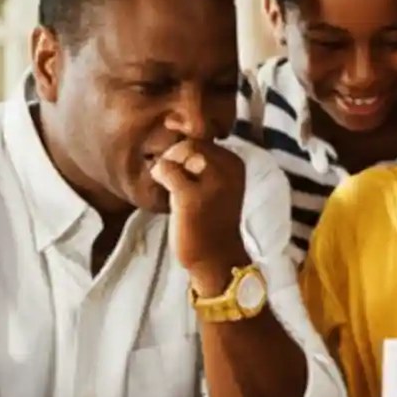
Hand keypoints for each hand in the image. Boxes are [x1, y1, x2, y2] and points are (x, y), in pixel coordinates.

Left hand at [149, 140, 247, 286]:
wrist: (216, 258)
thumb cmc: (211, 221)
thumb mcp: (217, 185)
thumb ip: (203, 163)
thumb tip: (173, 139)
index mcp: (236, 164)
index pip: (203, 140)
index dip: (187, 153)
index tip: (185, 173)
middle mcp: (228, 170)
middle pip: (190, 143)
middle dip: (175, 157)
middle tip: (172, 180)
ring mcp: (211, 182)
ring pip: (177, 151)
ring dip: (167, 165)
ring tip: (170, 186)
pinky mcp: (191, 196)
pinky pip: (165, 169)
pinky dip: (160, 176)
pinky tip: (166, 192)